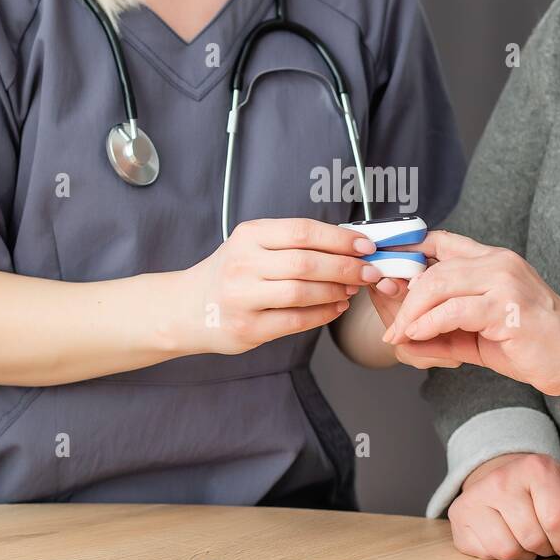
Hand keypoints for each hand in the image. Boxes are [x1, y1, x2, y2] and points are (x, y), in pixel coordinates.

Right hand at [185, 218, 381, 354]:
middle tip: (369, 271)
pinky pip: (296, 320)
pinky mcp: (248, 328)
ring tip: (352, 289)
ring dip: (336, 291)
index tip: (365, 246)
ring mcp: (243, 298)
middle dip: (346, 268)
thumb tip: (348, 245)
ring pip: (303, 293)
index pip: (302, 231)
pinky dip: (323, 314)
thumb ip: (293, 243)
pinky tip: (336, 307)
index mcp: (248, 235)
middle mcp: (243, 264)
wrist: (190, 308)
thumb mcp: (253, 245)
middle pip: (306, 263)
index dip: (340, 239)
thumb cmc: (232, 272)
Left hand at [380, 230, 559, 397]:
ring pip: (439, 284)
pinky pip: (454, 310)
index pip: (441, 242)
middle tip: (390, 322)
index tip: (384, 272)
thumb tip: (403, 337)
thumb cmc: (534, 345)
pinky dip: (429, 323)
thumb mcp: (479, 334)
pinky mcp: (507, 306)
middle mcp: (499, 263)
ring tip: (399, 333)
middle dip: (403, 295)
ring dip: (411, 312)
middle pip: (433, 267)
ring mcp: (505, 281)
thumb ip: (443, 330)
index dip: (407, 253)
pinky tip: (416, 335)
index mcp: (494, 260)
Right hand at [449, 453, 559, 559]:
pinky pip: (487, 555)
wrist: (501, 473)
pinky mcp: (459, 516)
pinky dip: (502, 555)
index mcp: (536, 468)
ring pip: (509, 551)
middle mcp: (502, 479)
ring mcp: (476, 497)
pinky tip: (506, 536)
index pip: (556, 520)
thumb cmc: (542, 490)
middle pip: (533, 539)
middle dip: (548, 549)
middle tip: (547, 539)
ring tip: (527, 537)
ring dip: (525, 554)